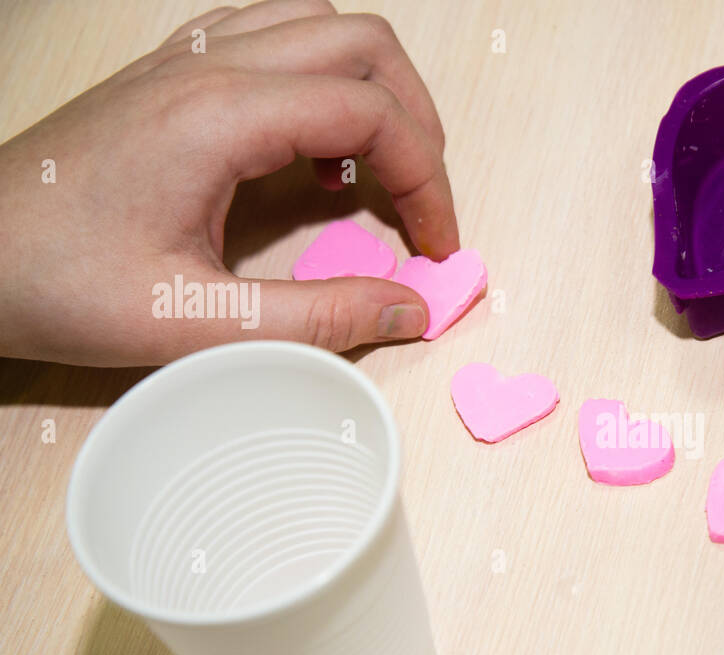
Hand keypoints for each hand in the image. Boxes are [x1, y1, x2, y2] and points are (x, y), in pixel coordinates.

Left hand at [0, 0, 456, 365]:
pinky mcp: (169, 74)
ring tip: (380, 170)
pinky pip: (272, 35)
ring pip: (321, 23)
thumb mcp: (196, 325)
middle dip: (418, 122)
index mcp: (219, 116)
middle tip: (424, 203)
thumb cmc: (57, 283)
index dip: (427, 180)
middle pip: (364, 44)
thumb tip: (410, 309)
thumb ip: (317, 318)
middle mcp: (207, 67)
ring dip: (373, 88)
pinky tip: (311, 151)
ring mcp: (185, 60)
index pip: (371, 112)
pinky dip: (320, 79)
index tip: (435, 246)